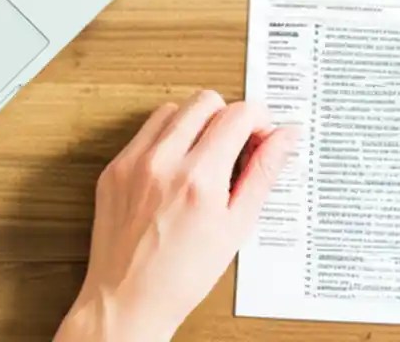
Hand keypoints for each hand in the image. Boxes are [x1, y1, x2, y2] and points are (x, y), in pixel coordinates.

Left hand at [56, 91, 297, 341]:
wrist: (128, 300)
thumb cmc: (182, 275)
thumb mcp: (237, 226)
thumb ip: (263, 173)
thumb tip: (285, 137)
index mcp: (199, 179)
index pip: (239, 114)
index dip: (259, 119)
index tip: (262, 135)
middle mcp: (163, 163)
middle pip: (206, 100)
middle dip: (228, 116)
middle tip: (235, 145)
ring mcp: (133, 163)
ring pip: (173, 108)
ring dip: (195, 122)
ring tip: (204, 157)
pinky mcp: (114, 169)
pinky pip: (146, 132)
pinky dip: (167, 139)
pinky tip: (176, 168)